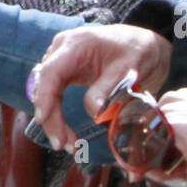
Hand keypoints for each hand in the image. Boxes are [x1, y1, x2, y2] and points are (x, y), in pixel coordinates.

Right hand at [28, 24, 170, 152]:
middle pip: (45, 85)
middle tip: (63, 144)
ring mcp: (61, 59)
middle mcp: (62, 49)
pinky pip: (53, 93)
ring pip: (46, 92)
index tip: (44, 120)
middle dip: (50, 117)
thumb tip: (93, 113)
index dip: (45, 97)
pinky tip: (65, 131)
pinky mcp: (66, 71)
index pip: (51, 71)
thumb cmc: (136, 50)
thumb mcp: (127, 69)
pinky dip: (57, 114)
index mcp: (76, 44)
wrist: (142, 42)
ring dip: (53, 119)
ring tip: (67, 144)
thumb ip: (107, 89)